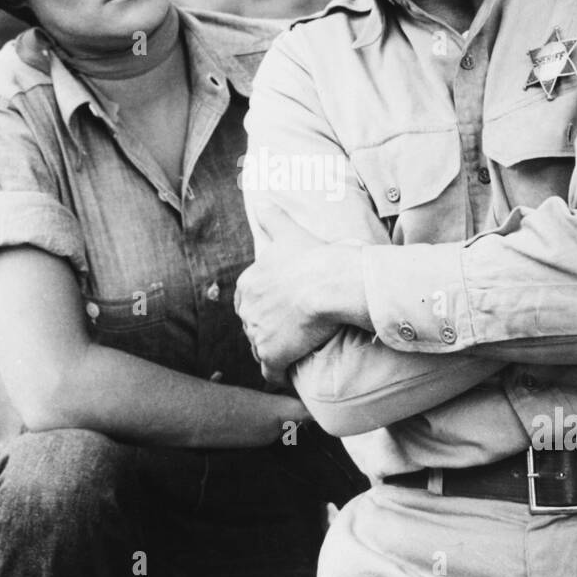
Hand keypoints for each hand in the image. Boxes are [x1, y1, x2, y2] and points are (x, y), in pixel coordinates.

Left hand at [235, 215, 361, 386]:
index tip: (279, 309)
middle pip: (252, 325)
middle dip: (266, 329)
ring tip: (292, 352)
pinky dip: (278, 375)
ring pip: (260, 348)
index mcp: (248, 283)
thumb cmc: (314, 257)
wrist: (330, 283)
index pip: (246, 300)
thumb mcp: (289, 232)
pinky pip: (271, 372)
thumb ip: (273, 218)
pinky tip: (288, 375)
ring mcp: (258, 334)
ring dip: (273, 351)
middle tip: (289, 331)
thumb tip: (262, 200)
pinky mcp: (273, 355)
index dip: (263, 306)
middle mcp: (247, 309)